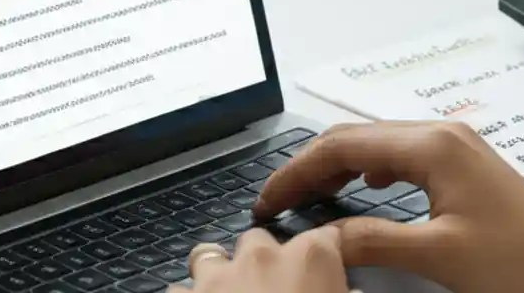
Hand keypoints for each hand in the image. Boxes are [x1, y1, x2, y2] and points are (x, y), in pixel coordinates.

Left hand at [177, 227, 348, 292]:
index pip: (327, 235)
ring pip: (209, 255)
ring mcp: (217, 277)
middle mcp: (261, 256)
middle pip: (260, 239)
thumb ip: (345, 292)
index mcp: (311, 258)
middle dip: (264, 259)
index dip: (327, 250)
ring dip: (218, 271)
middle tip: (272, 288)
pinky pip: (178, 289)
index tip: (329, 265)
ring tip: (225, 291)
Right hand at [253, 121, 523, 292]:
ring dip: (338, 166)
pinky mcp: (465, 166)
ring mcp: (456, 147)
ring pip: (377, 144)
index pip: (343, 145)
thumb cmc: (523, 262)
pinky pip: (401, 156)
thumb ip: (372, 240)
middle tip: (278, 200)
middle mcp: (443, 134)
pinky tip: (364, 191)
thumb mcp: (438, 255)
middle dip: (310, 165)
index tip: (269, 200)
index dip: (297, 171)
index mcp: (433, 146)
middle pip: (356, 136)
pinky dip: (368, 170)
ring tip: (309, 197)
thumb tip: (320, 239)